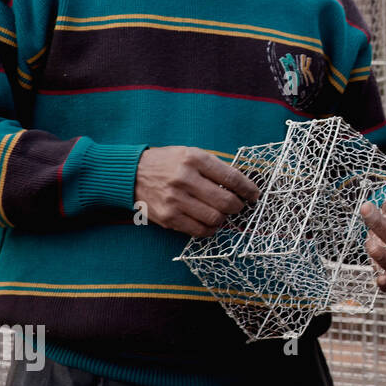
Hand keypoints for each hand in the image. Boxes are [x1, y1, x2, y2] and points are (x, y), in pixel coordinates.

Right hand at [134, 146, 259, 237]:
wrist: (131, 173)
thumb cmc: (167, 163)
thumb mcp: (191, 154)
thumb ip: (215, 167)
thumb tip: (243, 184)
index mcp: (194, 159)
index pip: (232, 178)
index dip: (248, 189)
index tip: (254, 195)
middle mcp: (185, 179)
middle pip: (226, 201)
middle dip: (238, 206)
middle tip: (238, 206)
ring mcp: (175, 200)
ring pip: (215, 218)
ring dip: (223, 218)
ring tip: (221, 213)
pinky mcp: (168, 217)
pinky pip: (199, 231)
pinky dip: (210, 229)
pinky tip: (209, 222)